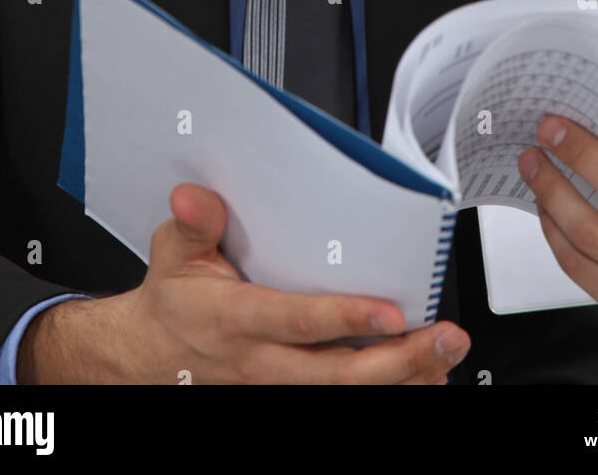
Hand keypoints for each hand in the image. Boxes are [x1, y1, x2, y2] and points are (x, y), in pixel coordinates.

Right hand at [104, 182, 470, 383]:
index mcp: (237, 321)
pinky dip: (387, 392)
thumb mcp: (172, 253)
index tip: (391, 312)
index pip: (298, 322)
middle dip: (400, 360)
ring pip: (348, 395)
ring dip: (403, 379)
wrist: (151, 355)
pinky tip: (423, 378)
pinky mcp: (289, 396)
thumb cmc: (175, 300)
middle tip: (446, 338)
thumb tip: (194, 194)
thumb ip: (194, 224)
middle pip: (339, 374)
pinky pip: (342, 403)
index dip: (346, 318)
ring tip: (445, 357)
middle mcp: (263, 363)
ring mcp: (277, 387)